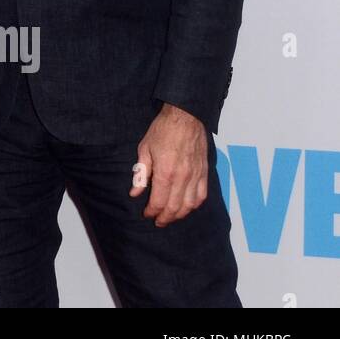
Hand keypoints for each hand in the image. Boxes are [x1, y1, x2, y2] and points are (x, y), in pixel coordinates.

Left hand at [130, 103, 207, 225]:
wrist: (185, 117)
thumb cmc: (163, 131)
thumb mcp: (145, 150)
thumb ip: (141, 174)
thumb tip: (135, 193)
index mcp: (166, 173)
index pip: (159, 201)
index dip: (152, 211)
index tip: (147, 214)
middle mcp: (183, 178)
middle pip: (175, 207)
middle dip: (165, 217)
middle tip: (158, 221)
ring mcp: (196, 176)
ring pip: (190, 205)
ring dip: (180, 215)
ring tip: (171, 217)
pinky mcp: (204, 173)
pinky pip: (202, 195)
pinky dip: (194, 205)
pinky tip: (187, 207)